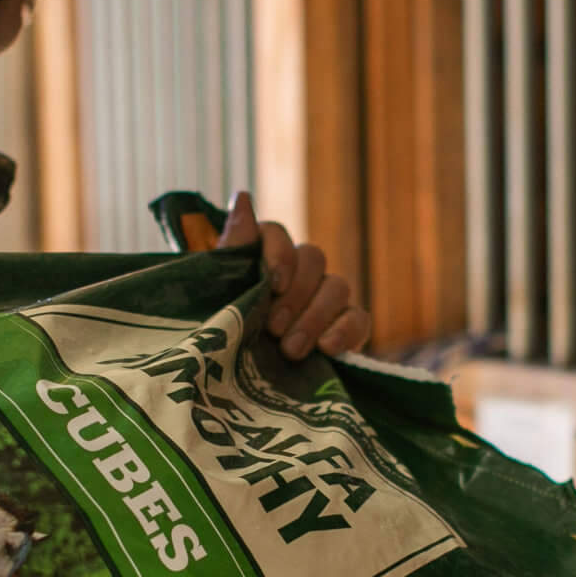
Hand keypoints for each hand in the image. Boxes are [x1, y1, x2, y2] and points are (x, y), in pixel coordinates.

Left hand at [217, 192, 372, 361]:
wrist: (229, 380)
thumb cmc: (220, 330)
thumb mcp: (216, 292)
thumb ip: (232, 249)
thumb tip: (243, 196)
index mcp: (262, 254)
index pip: (277, 233)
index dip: (279, 254)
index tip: (272, 283)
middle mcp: (298, 270)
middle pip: (313, 258)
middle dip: (296, 294)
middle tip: (274, 329)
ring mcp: (324, 298)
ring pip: (338, 286)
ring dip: (316, 317)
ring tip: (291, 350)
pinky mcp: (344, 328)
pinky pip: (359, 319)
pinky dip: (347, 331)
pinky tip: (328, 349)